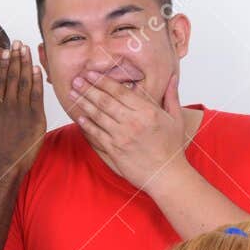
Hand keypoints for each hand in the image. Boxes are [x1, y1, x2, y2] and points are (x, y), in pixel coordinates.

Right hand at [0, 41, 45, 184]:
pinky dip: (37, 80)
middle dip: (16, 58)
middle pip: (12, 76)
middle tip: (18, 43)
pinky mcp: (36, 118)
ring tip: (27, 49)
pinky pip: (37, 94)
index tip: (6, 52)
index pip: (0, 81)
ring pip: (25, 82)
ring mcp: (22, 111)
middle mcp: (8, 106)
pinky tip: (37, 68)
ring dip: (26, 63)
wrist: (7, 168)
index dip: (4, 64)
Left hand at [68, 69, 188, 189]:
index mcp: (147, 111)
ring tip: (73, 93)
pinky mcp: (114, 151)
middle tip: (76, 79)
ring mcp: (121, 137)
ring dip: (84, 103)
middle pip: (105, 101)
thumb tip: (172, 76)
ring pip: (98, 116)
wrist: (166, 176)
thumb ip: (171, 96)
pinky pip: (97, 134)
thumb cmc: (172, 148)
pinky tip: (79, 117)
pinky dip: (87, 125)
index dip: (103, 81)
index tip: (91, 73)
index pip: (120, 91)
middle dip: (88, 89)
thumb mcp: (176, 119)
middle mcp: (132, 122)